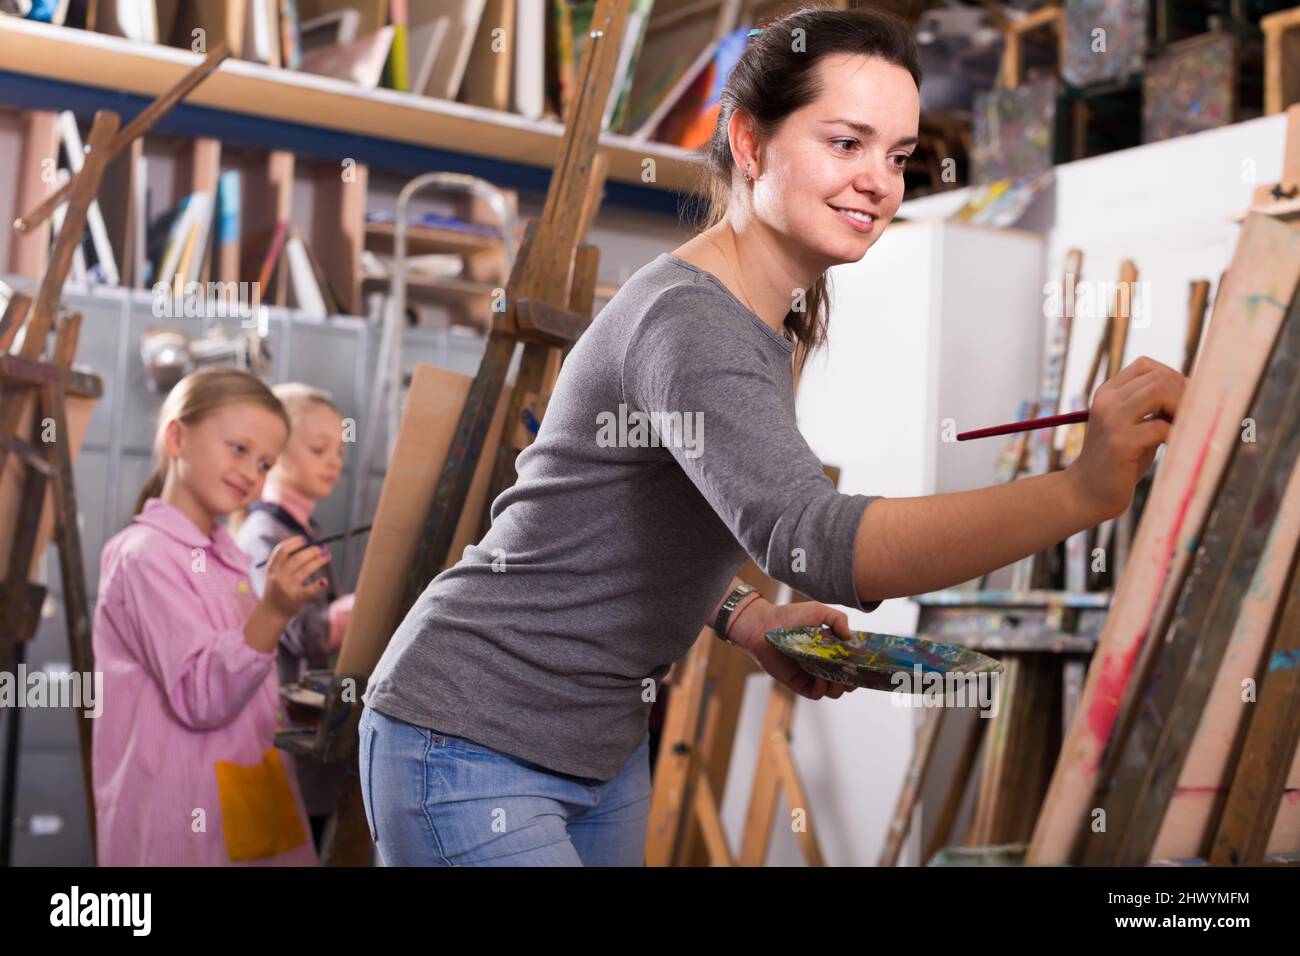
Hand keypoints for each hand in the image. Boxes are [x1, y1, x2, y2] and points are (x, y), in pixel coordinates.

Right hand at [260, 536, 330, 619]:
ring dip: (318, 561)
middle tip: (322, 548)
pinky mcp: (295, 598)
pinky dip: (317, 585)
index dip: (294, 543)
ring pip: (305, 570)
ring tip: (327, 556)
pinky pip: (308, 590)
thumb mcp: (274, 575)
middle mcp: (278, 577)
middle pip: (296, 558)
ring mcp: (286, 588)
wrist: (272, 614)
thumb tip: (307, 546)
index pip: (281, 550)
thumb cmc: (277, 591)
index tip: (305, 539)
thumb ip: (284, 563)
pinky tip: (324, 581)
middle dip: (311, 551)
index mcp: (272, 568)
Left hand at [726, 598, 857, 700]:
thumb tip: (850, 637)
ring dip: (838, 687)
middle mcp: (822, 664)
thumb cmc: (789, 616)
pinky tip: (819, 677)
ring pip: (832, 691)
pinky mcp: (798, 682)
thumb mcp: (818, 611)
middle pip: (845, 682)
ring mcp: (810, 674)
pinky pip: (815, 694)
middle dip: (852, 682)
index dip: (859, 668)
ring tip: (834, 676)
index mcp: (830, 649)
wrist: (763, 626)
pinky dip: (821, 689)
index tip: (865, 667)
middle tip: (851, 675)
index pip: (850, 664)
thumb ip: (838, 619)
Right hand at [1066, 356, 1185, 522]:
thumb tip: (1195, 392)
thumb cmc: (1119, 461)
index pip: (1145, 366)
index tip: (1184, 400)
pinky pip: (1160, 427)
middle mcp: (1106, 401)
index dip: (1172, 377)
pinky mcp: (1119, 443)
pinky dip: (1176, 435)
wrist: (1087, 492)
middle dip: (1182, 395)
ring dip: (1181, 409)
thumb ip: (1153, 408)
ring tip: (1186, 429)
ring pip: (1158, 393)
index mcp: (1107, 393)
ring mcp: (1111, 420)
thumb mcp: (1133, 426)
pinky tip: (1177, 446)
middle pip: (1157, 378)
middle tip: (1192, 418)